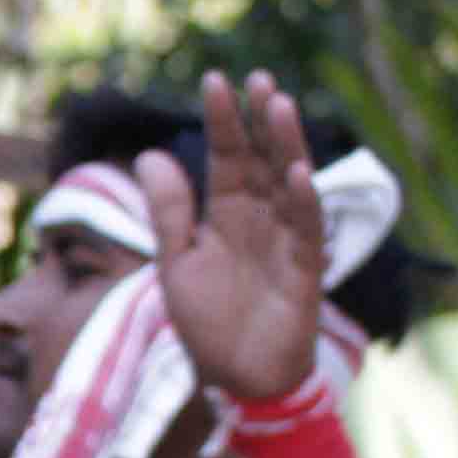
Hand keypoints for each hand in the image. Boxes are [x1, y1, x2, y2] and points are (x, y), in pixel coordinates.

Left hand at [144, 69, 326, 405]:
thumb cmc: (207, 322)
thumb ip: (169, 211)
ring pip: (289, 183)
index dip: (222, 122)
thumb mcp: (177, 261)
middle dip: (260, 120)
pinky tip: (298, 174)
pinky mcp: (305, 270)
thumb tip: (149, 155)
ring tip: (280, 106)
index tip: (217, 80)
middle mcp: (260, 219)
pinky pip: (307, 230)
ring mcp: (285, 241)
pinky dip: (304, 202)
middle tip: (259, 78)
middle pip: (263, 160)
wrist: (236, 378)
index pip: (226, 158)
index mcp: (227, 214)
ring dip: (286, 146)